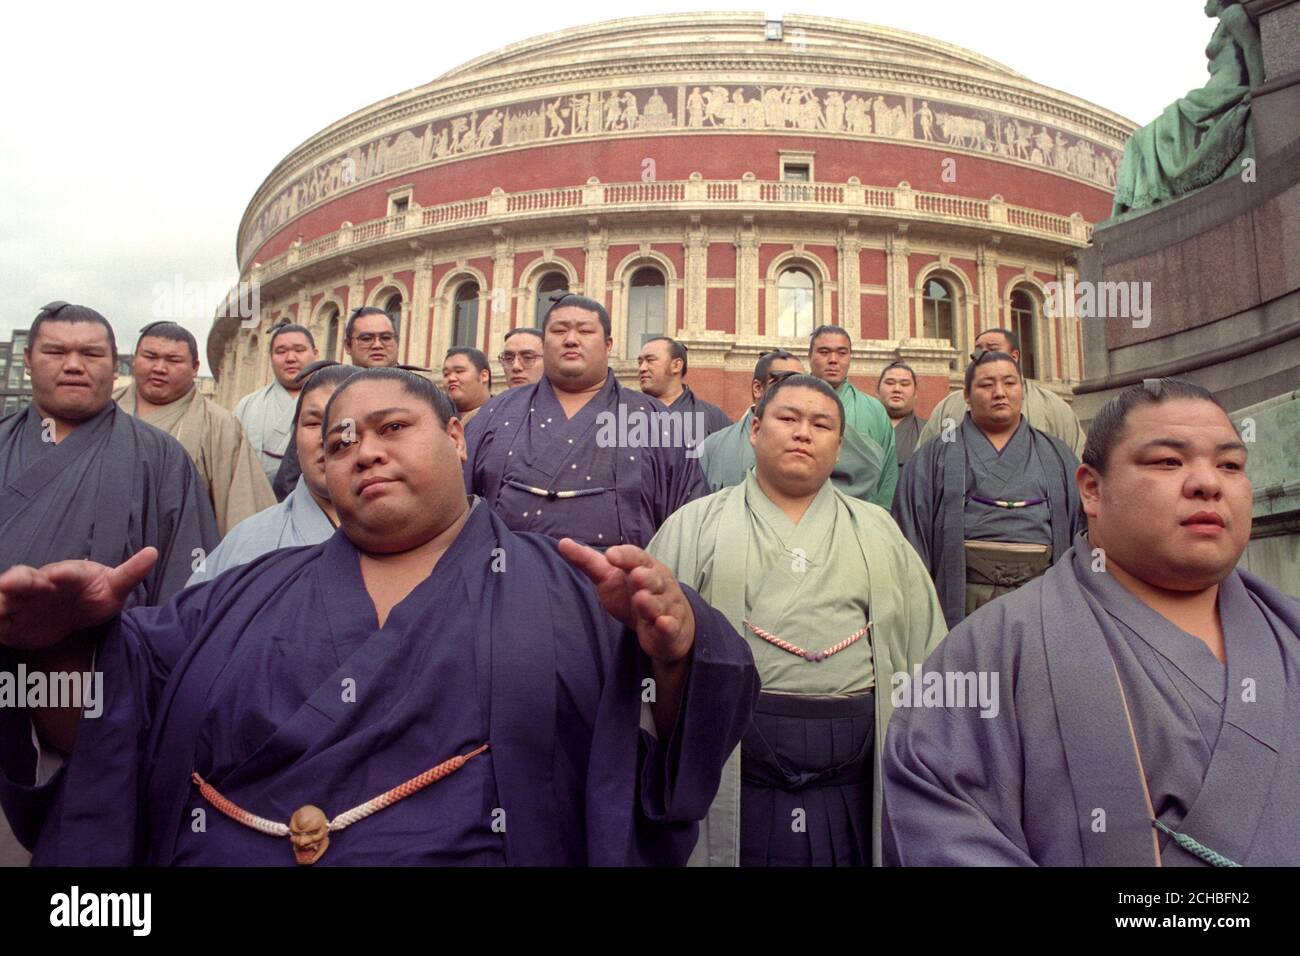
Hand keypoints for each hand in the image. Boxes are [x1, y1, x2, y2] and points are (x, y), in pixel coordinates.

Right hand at [0, 548, 157, 651]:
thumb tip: (153, 552)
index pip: (64, 572)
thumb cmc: (94, 598)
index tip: (58, 577)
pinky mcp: (10, 623)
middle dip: (19, 581)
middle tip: (13, 584)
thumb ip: (131, 573)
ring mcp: (23, 602)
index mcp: (68, 575)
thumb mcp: (114, 589)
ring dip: (1, 599)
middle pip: (25, 579)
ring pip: (6, 597)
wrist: (75, 617)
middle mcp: (41, 585)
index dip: (60, 574)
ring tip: (1, 608)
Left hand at [557, 539, 694, 664]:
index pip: (637, 557)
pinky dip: (667, 625)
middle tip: (636, 576)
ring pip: (660, 603)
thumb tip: (562, 543)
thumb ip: (588, 561)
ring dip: (651, 602)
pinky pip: (670, 627)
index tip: (610, 555)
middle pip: (654, 578)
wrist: (664, 622)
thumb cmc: (631, 593)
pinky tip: (662, 623)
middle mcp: (659, 584)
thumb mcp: (609, 577)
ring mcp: (667, 606)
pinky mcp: (671, 629)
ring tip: (641, 599)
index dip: (625, 556)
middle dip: (645, 577)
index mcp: (644, 567)